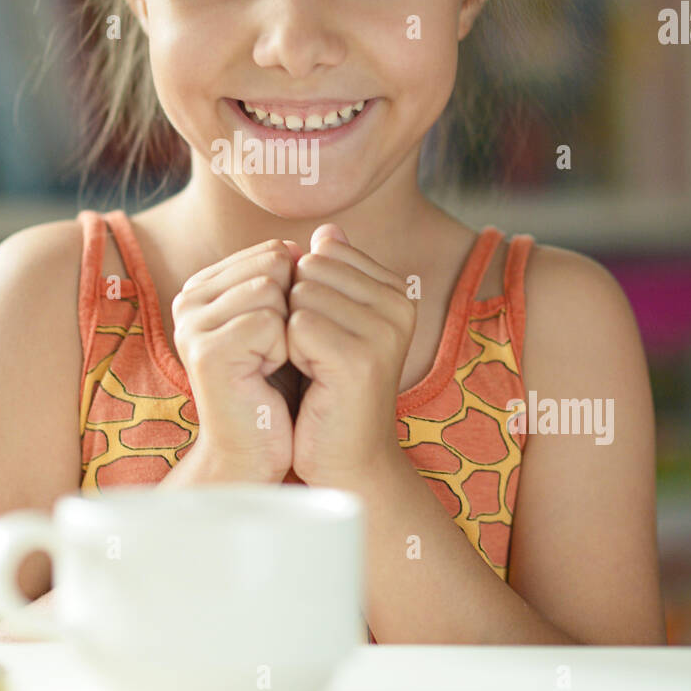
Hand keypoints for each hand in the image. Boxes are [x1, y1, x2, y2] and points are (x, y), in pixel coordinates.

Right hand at [171, 239, 299, 481]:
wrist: (259, 448)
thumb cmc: (278, 386)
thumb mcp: (288, 320)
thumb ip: (297, 274)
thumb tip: (329, 231)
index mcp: (204, 284)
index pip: (273, 251)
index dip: (295, 293)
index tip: (279, 335)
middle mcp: (189, 298)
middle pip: (273, 264)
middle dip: (292, 309)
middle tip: (275, 352)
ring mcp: (192, 323)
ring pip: (272, 290)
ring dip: (289, 332)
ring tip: (269, 364)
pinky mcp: (206, 350)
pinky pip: (270, 322)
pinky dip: (283, 352)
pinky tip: (265, 376)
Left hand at [286, 224, 416, 486]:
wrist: (345, 459)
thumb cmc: (329, 390)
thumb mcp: (333, 323)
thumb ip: (333, 275)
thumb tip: (328, 230)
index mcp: (397, 291)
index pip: (323, 252)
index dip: (305, 293)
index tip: (324, 335)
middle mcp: (400, 305)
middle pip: (309, 269)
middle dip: (295, 309)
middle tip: (316, 355)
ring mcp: (384, 331)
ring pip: (300, 295)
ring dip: (291, 334)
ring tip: (315, 368)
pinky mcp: (359, 359)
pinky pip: (296, 325)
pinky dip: (290, 353)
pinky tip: (312, 380)